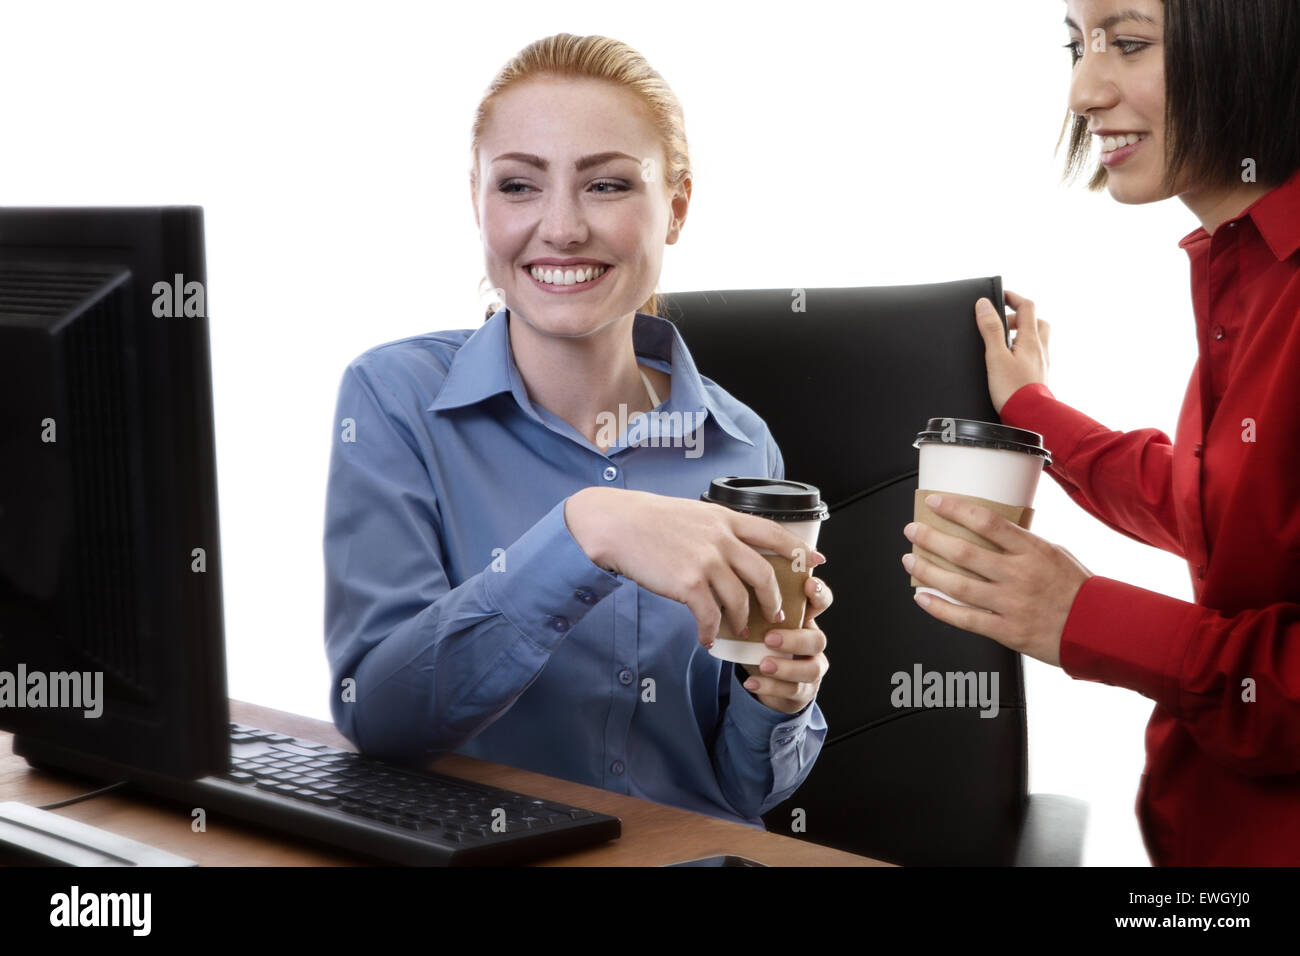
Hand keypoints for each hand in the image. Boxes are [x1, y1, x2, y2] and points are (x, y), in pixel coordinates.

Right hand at [564, 486, 826, 645]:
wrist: (617, 524)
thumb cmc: (648, 519)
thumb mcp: (692, 513)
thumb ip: (715, 528)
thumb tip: (729, 547)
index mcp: (724, 518)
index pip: (773, 532)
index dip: (797, 549)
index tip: (815, 561)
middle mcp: (722, 539)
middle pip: (764, 574)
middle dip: (773, 599)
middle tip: (774, 615)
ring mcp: (707, 562)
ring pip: (740, 599)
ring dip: (743, 620)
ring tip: (740, 630)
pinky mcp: (689, 584)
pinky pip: (710, 616)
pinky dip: (711, 631)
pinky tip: (707, 639)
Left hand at [737, 573, 830, 713]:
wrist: (766, 680)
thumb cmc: (762, 644)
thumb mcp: (760, 625)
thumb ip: (756, 611)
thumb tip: (731, 594)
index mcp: (805, 620)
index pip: (822, 602)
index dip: (819, 594)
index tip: (808, 585)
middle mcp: (814, 642)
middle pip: (818, 640)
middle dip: (795, 640)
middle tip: (769, 639)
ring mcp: (813, 668)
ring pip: (811, 669)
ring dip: (785, 667)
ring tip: (763, 665)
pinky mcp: (805, 691)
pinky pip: (792, 690)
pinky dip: (770, 687)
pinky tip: (752, 683)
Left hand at [900, 494, 1090, 667]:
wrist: (1099, 628)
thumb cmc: (1079, 589)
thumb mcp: (1055, 553)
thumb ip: (1022, 544)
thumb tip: (989, 531)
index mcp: (1032, 550)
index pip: (987, 521)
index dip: (956, 509)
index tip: (934, 501)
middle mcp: (1018, 575)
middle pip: (964, 552)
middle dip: (931, 538)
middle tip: (913, 530)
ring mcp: (1011, 604)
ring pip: (958, 585)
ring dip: (927, 571)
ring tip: (910, 560)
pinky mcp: (1006, 631)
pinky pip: (964, 618)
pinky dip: (939, 607)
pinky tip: (922, 597)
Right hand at [976, 289, 1049, 413]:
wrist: (1029, 416)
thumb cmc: (1012, 389)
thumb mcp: (995, 356)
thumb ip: (990, 329)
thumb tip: (984, 305)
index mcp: (1030, 340)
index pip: (1027, 307)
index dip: (1013, 297)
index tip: (998, 296)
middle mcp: (1040, 349)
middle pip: (1037, 321)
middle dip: (1020, 316)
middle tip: (1001, 323)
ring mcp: (1042, 363)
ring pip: (1038, 338)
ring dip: (1023, 333)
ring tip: (1004, 342)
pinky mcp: (1039, 376)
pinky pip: (1035, 355)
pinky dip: (1024, 350)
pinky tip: (1011, 361)